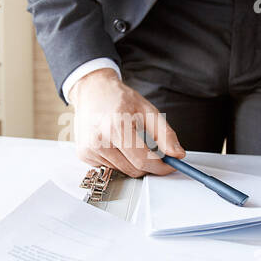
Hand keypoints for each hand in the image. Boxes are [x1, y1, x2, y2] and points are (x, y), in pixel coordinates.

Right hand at [69, 69, 183, 176]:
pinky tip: (113, 142)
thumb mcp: (148, 111)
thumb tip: (177, 154)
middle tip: (149, 147)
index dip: (161, 166)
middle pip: (134, 169)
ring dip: (131, 161)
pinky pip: (110, 168)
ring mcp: (89, 149)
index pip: (144, 160)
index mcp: (117, 127)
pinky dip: (117, 159)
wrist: (93, 90)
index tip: (170, 164)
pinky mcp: (84, 155)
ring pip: (123, 170)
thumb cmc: (119, 98)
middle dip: (147, 163)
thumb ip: (165, 134)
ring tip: (126, 138)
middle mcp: (99, 140)